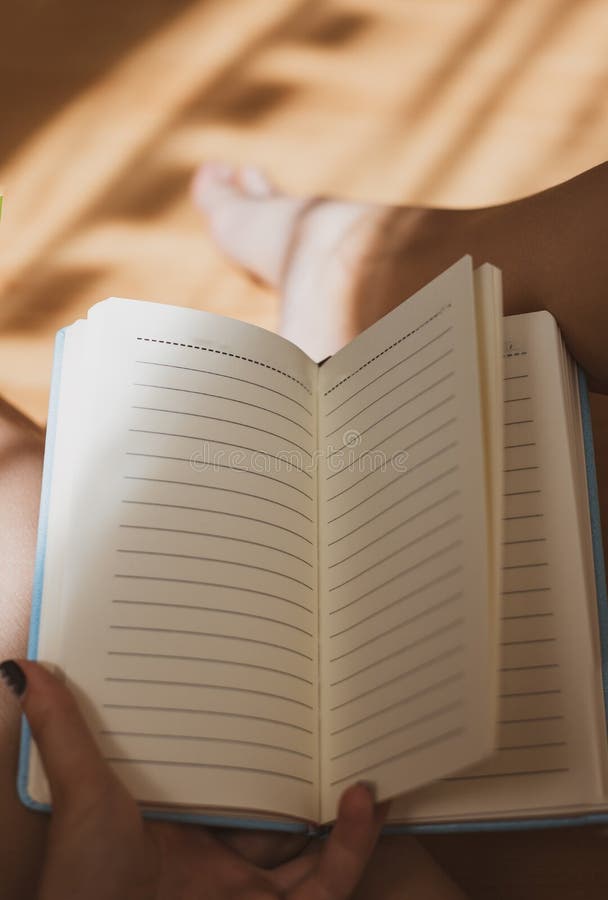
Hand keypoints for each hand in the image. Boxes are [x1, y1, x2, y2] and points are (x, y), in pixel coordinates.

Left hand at [2, 660, 387, 899]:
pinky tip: (360, 797)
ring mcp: (250, 889)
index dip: (251, 738)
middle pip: (275, 808)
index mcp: (178, 825)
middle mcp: (218, 857)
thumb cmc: (86, 886)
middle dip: (306, 766)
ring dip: (341, 804)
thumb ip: (63, 733)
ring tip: (357, 743)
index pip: (226, 774)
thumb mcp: (84, 795)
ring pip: (314, 845)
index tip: (270, 688)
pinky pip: (331, 883)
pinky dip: (352, 843)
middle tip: (328, 712)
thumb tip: (22, 667)